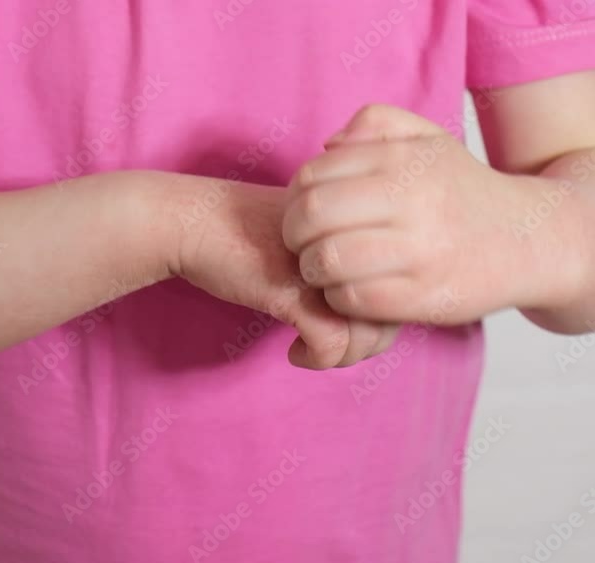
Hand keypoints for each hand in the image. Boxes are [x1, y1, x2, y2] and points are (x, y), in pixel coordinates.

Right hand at [168, 176, 398, 368]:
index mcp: (356, 228)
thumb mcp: (307, 242)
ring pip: (368, 334)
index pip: (399, 284)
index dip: (381, 317)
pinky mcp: (292, 290)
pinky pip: (332, 344)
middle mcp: (348, 244)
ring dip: (344, 358)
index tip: (347, 326)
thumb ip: (343, 266)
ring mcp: (321, 268)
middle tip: (334, 347)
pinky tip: (294, 353)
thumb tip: (375, 320)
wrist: (195, 220)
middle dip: (367, 344)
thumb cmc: (245, 235)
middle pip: (392, 311)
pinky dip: (318, 360)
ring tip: (311, 351)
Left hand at [282, 104, 532, 323]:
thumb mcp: (427, 139)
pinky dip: (337, 298)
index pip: (313, 177)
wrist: (532, 240)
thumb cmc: (463, 190)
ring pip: (327, 260)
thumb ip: (375, 125)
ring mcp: (420, 252)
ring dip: (312, 269)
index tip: (303, 210)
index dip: (294, 197)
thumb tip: (326, 146)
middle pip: (312, 217)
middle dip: (293, 234)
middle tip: (302, 242)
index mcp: (404, 162)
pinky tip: (348, 290)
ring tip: (323, 267)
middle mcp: (412, 202)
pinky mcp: (424, 297)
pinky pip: (353, 299)